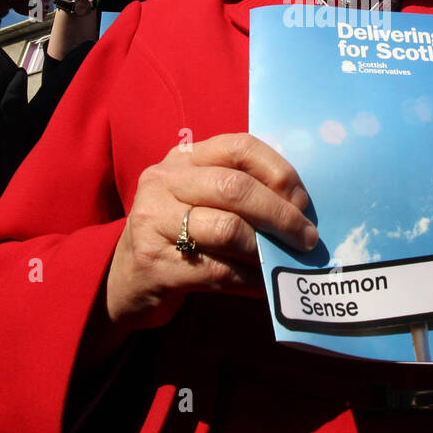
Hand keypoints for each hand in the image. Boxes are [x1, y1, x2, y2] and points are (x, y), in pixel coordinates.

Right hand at [101, 134, 315, 340]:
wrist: (126, 281)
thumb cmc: (179, 235)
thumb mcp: (203, 200)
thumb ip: (241, 193)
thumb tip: (301, 209)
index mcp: (183, 158)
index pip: (240, 146)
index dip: (279, 171)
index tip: (302, 201)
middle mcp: (163, 181)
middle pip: (235, 188)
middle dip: (281, 214)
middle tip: (307, 238)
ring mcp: (153, 221)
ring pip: (228, 230)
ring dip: (266, 250)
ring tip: (283, 262)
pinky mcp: (155, 264)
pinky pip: (219, 270)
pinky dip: (250, 280)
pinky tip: (263, 286)